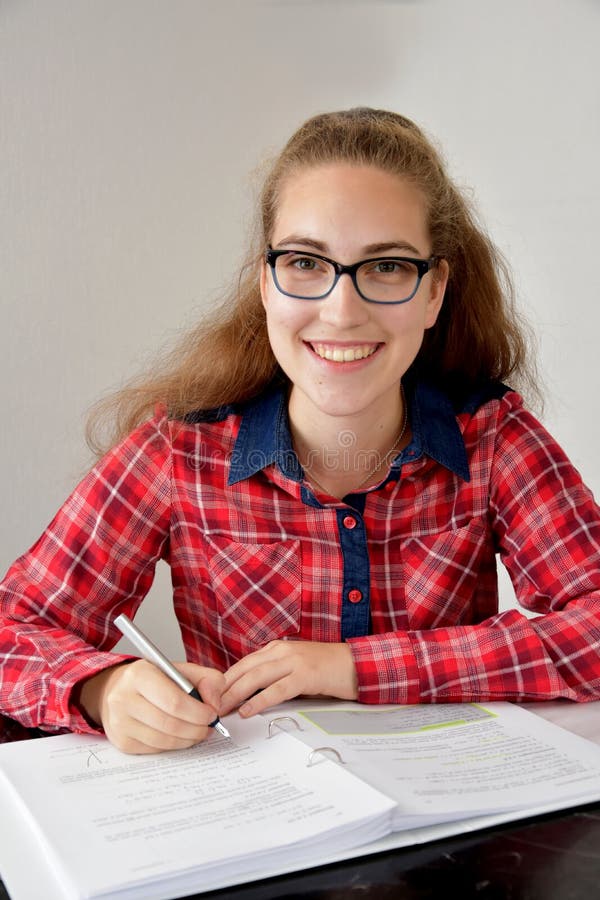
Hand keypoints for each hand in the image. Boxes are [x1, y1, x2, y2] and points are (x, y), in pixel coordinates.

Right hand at [77, 659, 224, 753]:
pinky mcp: (121, 742)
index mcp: (139, 675)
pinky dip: (174, 745)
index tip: (212, 714)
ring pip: (164, 741)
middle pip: (170, 724)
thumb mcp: (181, 670)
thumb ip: (207, 679)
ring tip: (199, 731)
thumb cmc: (155, 679)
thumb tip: (215, 704)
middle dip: (197, 728)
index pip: (174, 701)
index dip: (198, 712)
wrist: (119, 689)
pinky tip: (181, 736)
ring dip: (188, 740)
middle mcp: (124, 698)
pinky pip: (156, 749)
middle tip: (209, 727)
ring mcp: (120, 723)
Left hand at [220, 641, 357, 717]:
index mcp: (277, 648)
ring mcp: (294, 661)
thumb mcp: (294, 668)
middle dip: (224, 688)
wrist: (356, 665)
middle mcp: (282, 651)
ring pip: (256, 677)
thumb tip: (247, 695)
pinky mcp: (305, 676)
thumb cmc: (326, 669)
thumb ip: (274, 676)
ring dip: (235, 694)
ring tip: (222, 709)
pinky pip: (276, 689)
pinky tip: (248, 710)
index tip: (211, 696)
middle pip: (244, 669)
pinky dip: (259, 700)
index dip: (225, 680)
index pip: (243, 663)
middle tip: (209, 706)